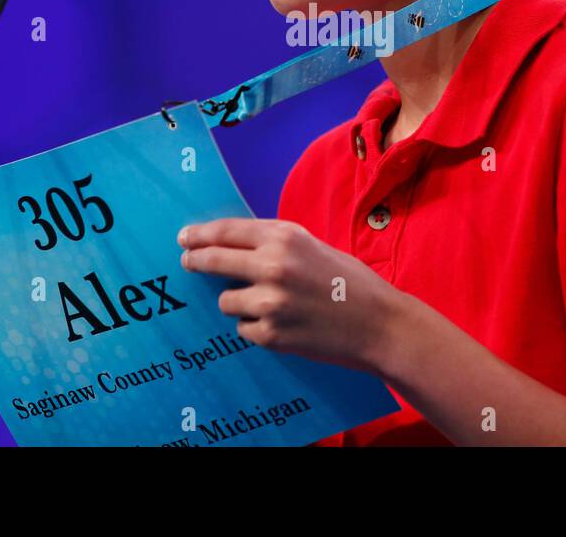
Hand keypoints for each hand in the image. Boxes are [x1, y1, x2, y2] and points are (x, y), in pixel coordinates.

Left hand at [177, 218, 402, 376]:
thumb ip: (276, 243)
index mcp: (285, 238)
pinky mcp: (271, 335)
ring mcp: (270, 303)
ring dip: (237, 301)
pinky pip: (244, 328)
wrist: (380, 324)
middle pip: (213, 261)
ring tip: (268, 304)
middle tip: (187, 261)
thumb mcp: (313, 247)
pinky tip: (283, 324)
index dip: (200, 234)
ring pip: (226, 300)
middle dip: (195, 261)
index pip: (225, 231)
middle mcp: (273, 266)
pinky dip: (256, 327)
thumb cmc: (351, 282)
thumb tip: (233, 244)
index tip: (185, 237)